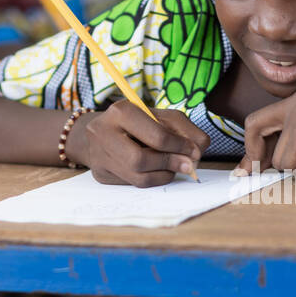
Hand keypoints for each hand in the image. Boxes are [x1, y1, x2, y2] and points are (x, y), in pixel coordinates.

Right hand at [68, 100, 208, 187]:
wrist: (100, 131)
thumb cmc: (135, 122)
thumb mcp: (159, 115)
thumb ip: (182, 130)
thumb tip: (196, 153)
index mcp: (121, 112)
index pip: (156, 135)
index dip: (181, 146)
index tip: (195, 152)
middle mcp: (104, 133)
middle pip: (141, 160)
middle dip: (170, 164)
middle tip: (187, 166)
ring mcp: (99, 156)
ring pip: (138, 177)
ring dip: (163, 175)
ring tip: (173, 167)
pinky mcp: (101, 174)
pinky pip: (133, 184)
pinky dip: (152, 180)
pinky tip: (157, 171)